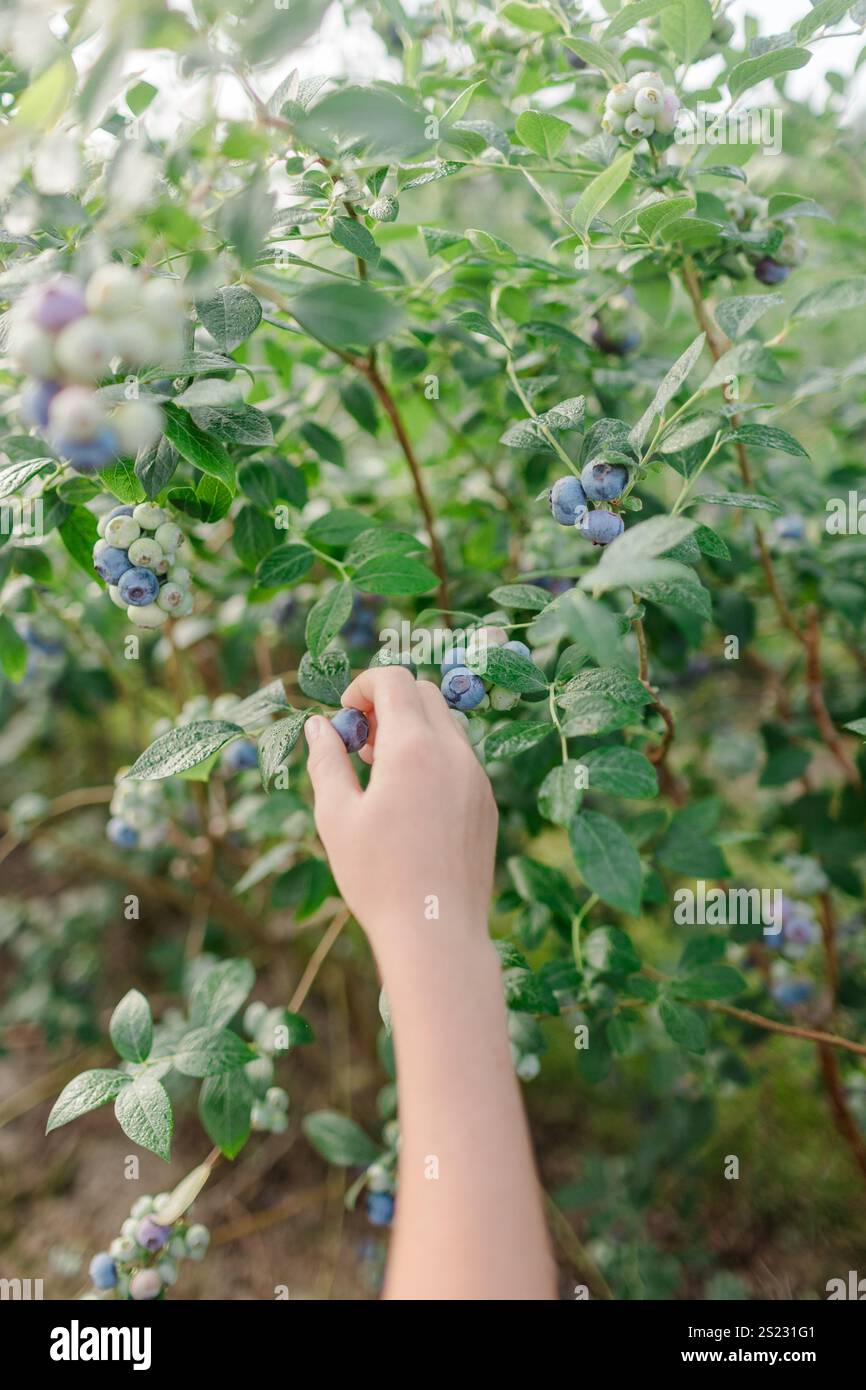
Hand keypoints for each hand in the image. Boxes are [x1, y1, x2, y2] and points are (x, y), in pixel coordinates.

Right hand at [303, 667, 497, 969]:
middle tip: (362, 745)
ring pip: (446, 724)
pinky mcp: (486, 802)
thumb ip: (326, 761)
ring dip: (412, 729)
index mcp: (414, 748)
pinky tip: (411, 801)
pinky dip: (433, 756)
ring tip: (382, 774)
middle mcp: (453, 753)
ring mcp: (477, 777)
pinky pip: (461, 758)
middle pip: (425, 693)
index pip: (395, 679)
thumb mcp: (336, 817)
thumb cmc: (378, 878)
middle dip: (388, 703)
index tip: (345, 716)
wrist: (436, 931)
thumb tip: (319, 726)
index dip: (363, 685)